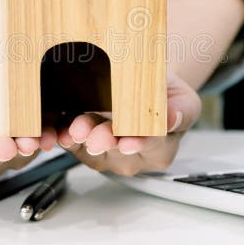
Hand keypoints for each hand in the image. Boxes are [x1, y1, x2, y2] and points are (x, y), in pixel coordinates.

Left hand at [56, 74, 201, 175]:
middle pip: (117, 152)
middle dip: (105, 141)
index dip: (140, 144)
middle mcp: (131, 157)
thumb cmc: (163, 96)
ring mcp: (105, 153)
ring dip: (81, 138)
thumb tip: (174, 118)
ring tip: (76, 128)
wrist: (143, 87)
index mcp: (160, 150)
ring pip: (90, 150)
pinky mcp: (82, 144)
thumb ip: (182, 111)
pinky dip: (64, 134)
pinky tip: (60, 128)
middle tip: (99, 135)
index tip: (130, 142)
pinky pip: (71, 143)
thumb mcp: (184, 99)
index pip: (152, 148)